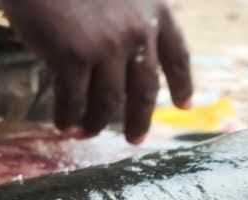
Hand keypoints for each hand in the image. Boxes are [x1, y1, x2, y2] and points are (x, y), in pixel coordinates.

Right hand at [0, 0, 192, 143]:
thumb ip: (126, 16)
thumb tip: (120, 59)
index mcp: (154, 10)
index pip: (177, 55)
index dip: (181, 83)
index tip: (184, 105)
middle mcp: (137, 32)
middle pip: (144, 90)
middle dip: (140, 120)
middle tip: (136, 139)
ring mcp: (105, 47)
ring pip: (107, 103)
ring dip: (96, 122)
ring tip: (86, 131)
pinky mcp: (72, 58)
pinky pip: (74, 101)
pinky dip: (68, 117)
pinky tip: (63, 124)